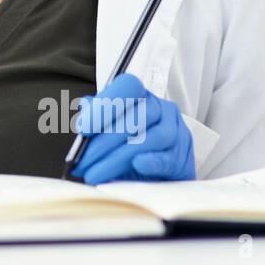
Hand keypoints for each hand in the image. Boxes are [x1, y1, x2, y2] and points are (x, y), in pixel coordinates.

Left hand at [69, 73, 194, 183]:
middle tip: (82, 162)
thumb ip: (99, 117)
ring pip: (148, 139)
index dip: (105, 105)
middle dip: (103, 142)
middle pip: (135, 118)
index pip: (128, 87)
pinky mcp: (182, 159)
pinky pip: (167, 158)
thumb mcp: (113, 131)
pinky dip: (151, 161)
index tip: (83, 128)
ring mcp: (177, 132)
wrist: (161, 177)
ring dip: (116, 158)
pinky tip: (137, 165)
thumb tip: (85, 105)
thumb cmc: (133, 149)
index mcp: (143, 96)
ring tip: (94, 174)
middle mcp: (163, 109)